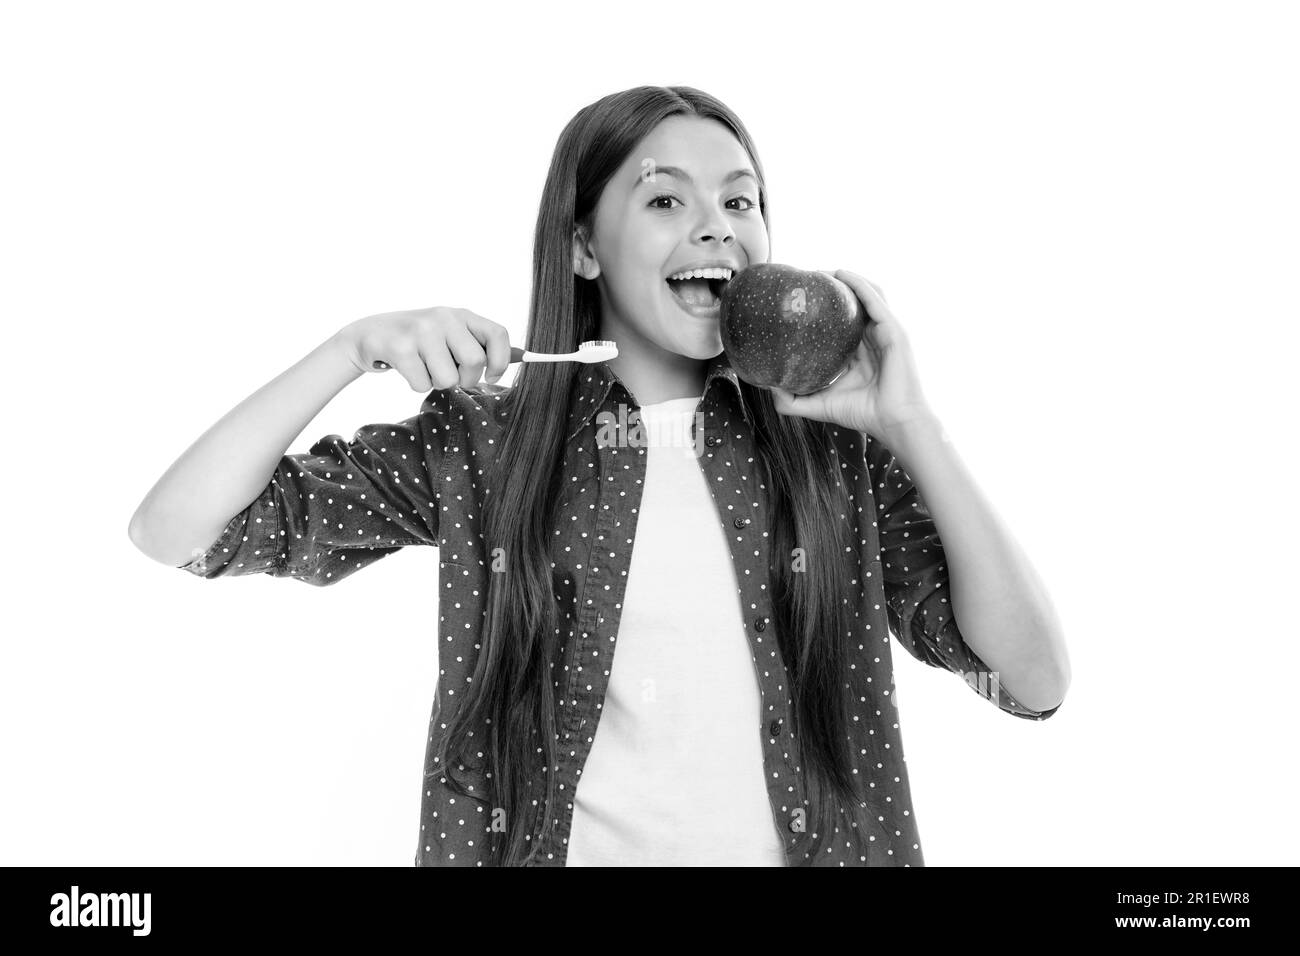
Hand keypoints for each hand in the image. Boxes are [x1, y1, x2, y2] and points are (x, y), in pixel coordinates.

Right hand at [334, 307, 512, 390]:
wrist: (368, 335)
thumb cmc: (418, 342)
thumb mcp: (449, 336)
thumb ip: (477, 345)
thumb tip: (522, 359)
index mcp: (461, 315)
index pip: (498, 334)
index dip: (500, 361)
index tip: (490, 375)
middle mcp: (444, 317)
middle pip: (475, 362)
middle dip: (465, 379)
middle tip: (449, 374)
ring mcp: (421, 330)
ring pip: (448, 378)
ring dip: (437, 383)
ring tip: (423, 367)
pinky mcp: (400, 347)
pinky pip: (422, 384)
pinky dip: (416, 384)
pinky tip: (406, 368)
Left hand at [767, 270, 938, 440]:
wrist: (894, 422)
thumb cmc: (864, 414)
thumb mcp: (819, 405)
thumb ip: (792, 400)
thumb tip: (767, 388)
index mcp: (859, 352)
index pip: (841, 322)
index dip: (823, 309)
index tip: (801, 300)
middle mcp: (872, 338)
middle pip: (853, 303)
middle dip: (833, 288)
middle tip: (808, 280)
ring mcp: (885, 331)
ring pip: (866, 294)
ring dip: (846, 279)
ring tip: (823, 271)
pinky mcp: (893, 330)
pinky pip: (875, 299)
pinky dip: (859, 284)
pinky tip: (841, 274)